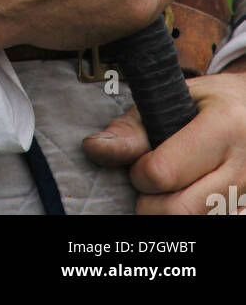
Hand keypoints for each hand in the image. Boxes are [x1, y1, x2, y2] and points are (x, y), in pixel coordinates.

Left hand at [83, 57, 245, 213]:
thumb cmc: (207, 102)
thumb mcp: (170, 99)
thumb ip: (132, 129)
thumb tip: (93, 149)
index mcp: (223, 126)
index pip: (163, 173)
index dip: (139, 173)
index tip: (140, 161)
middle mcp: (242, 166)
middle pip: (178, 211)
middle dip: (149, 202)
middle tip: (149, 180)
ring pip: (193, 224)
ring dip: (167, 212)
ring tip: (169, 187)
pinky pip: (207, 225)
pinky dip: (187, 216)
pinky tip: (185, 196)